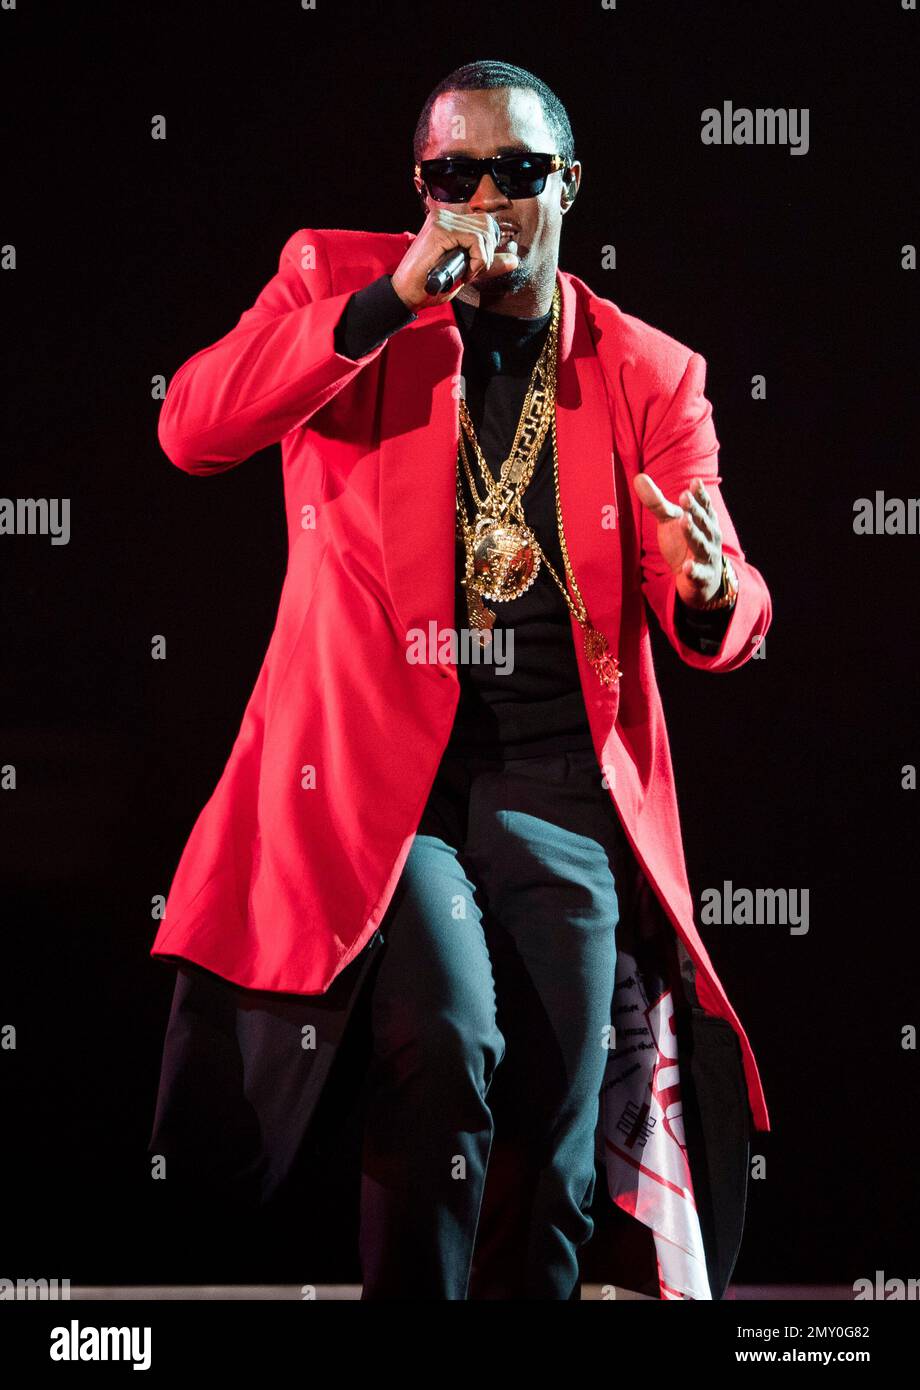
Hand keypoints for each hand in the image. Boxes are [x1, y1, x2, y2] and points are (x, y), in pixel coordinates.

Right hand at [390, 209, 519, 313]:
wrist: (408, 293)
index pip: (485, 222)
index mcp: (449, 220)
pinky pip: (475, 240)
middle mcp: (445, 215)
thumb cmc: (432, 284)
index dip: (488, 247)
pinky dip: (476, 260)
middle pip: (488, 225)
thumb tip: (514, 259)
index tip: (475, 266)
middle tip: (472, 271)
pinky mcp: (440, 230)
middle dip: (487, 253)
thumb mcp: (466, 271)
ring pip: (483, 233)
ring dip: (481, 260)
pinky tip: (464, 273)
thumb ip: (488, 262)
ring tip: (466, 274)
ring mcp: (441, 220)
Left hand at [633, 474, 724, 607]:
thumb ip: (657, 502)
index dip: (700, 494)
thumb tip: (638, 477)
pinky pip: (698, 574)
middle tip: (685, 497)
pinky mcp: (702, 577)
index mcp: (704, 521)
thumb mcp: (670, 521)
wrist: (701, 581)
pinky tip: (687, 567)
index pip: (703, 506)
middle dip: (695, 510)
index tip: (694, 482)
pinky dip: (694, 570)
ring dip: (693, 533)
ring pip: (701, 545)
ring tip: (684, 521)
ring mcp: (707, 557)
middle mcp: (710, 537)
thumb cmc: (685, 544)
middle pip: (703, 522)